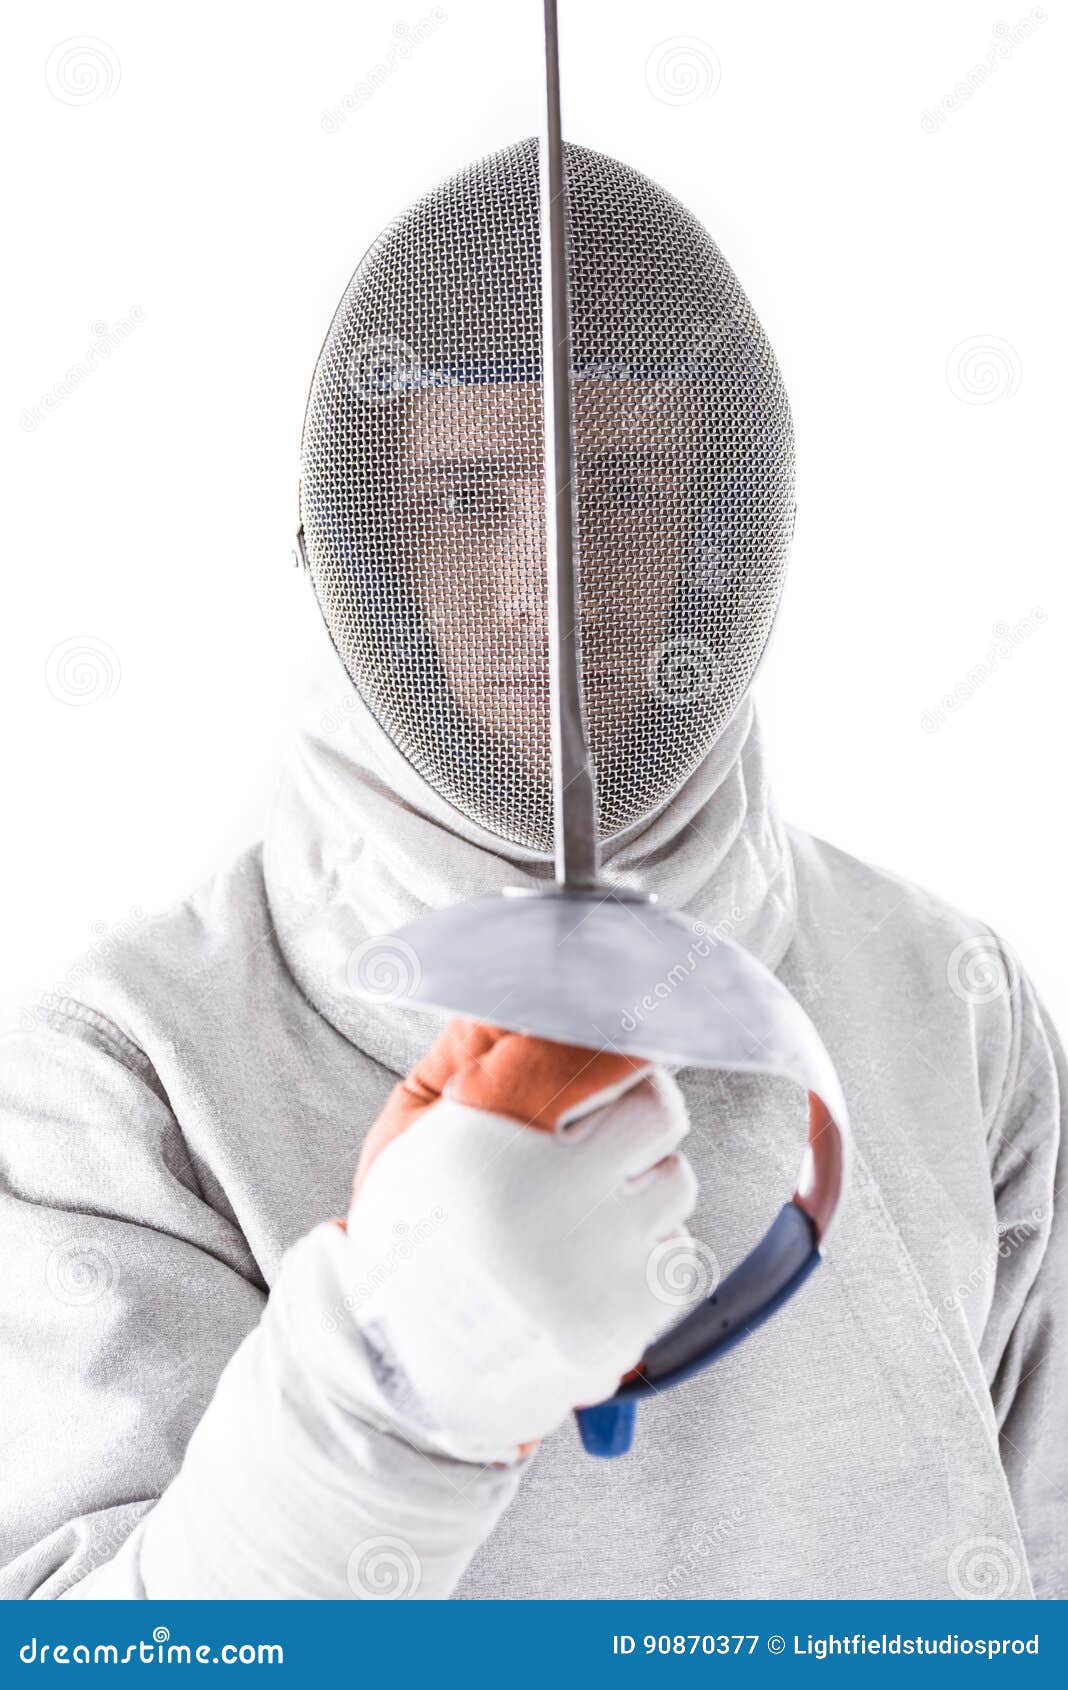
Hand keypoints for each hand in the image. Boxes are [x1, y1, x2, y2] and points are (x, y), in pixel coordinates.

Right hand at [343, 1018, 698, 1463]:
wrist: (404, 1369)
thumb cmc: (413, 1233)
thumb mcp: (411, 1131)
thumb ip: (468, 1050)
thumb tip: (531, 983)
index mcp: (486, 1136)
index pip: (593, 1048)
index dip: (617, 1039)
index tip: (626, 1036)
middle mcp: (546, 1195)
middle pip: (658, 1107)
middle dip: (636, 1110)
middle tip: (604, 1130)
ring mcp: (594, 1260)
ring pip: (675, 1179)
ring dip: (639, 1185)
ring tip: (586, 1208)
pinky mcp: (627, 1316)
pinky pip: (680, 1250)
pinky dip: (644, 1251)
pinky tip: (594, 1260)